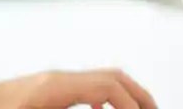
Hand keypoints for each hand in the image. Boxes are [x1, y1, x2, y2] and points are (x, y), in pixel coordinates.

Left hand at [0, 68, 157, 108]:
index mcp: (55, 86)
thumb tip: (103, 107)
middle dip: (138, 96)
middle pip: (111, 77)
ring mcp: (50, 83)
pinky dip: (103, 99)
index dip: (133, 104)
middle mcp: (55, 79)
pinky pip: (83, 89)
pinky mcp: (43, 92)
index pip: (109, 86)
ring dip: (124, 97)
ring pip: (100, 81)